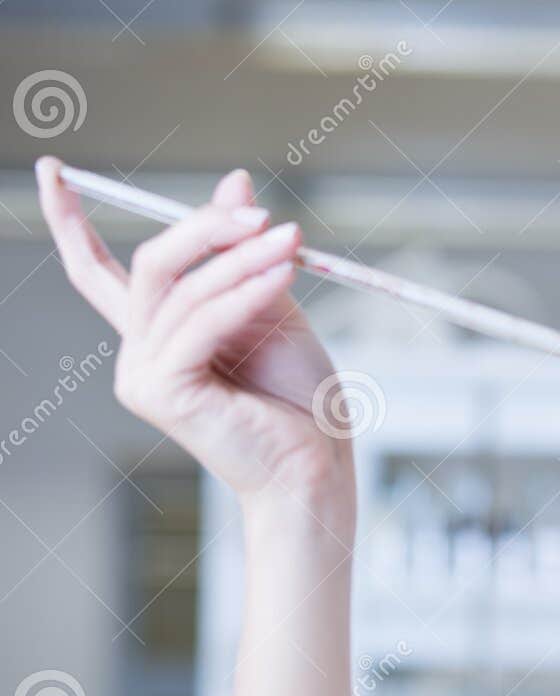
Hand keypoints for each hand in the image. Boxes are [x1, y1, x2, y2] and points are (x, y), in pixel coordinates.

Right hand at [35, 157, 353, 521]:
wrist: (313, 469)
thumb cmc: (297, 400)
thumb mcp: (273, 310)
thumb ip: (244, 254)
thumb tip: (235, 182)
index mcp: (156, 337)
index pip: (96, 272)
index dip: (71, 221)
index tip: (53, 169)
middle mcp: (139, 355)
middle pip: (151, 266)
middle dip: (206, 229)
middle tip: (265, 215)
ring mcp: (144, 375)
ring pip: (183, 290)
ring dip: (243, 260)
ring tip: (293, 243)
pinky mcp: (163, 392)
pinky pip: (203, 321)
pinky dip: (246, 291)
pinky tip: (283, 272)